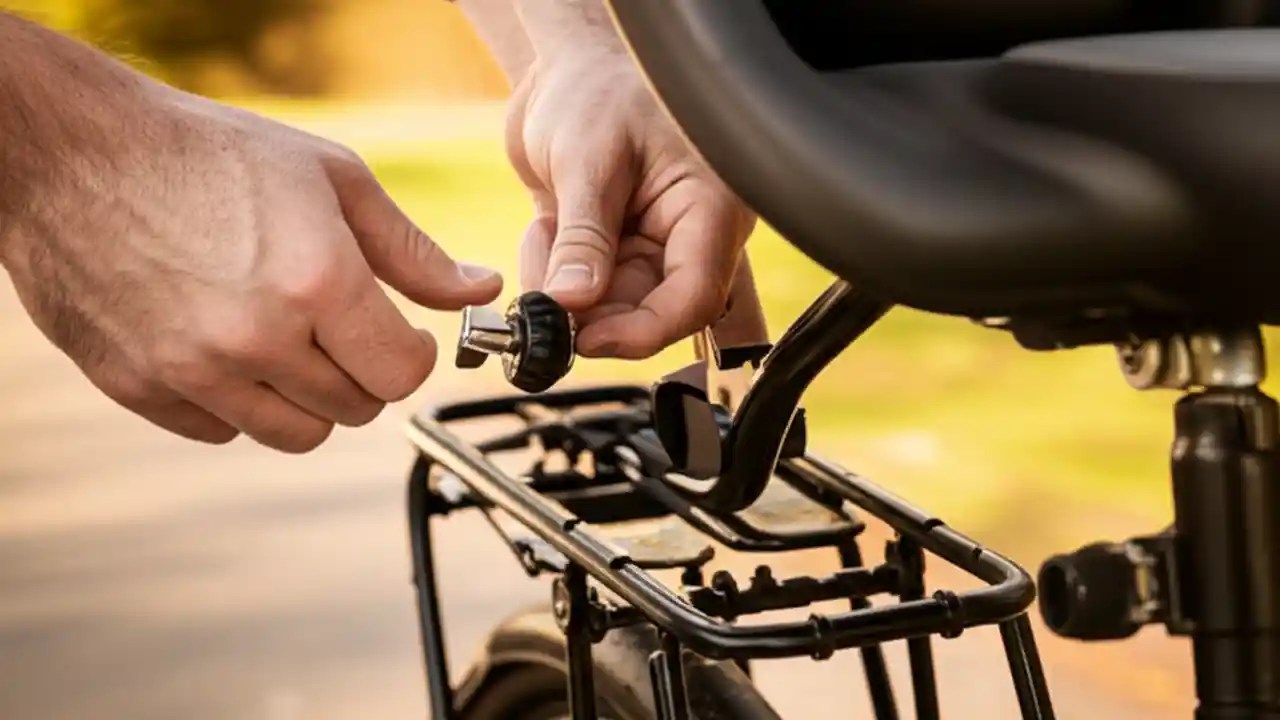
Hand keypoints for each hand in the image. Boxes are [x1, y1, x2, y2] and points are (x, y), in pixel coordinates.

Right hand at [0, 37, 500, 451]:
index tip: (397, 333)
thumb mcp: (332, 179)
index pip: (403, 375)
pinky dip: (237, 402)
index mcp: (316, 281)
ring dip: (307, 396)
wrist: (75, 153)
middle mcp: (256, 338)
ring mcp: (193, 371)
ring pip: (296, 434)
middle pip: (356, 409)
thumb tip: (479, 290)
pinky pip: (223, 431)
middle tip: (336, 323)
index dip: (410, 353)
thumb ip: (412, 251)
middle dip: (361, 370)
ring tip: (285, 336)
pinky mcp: (141, 388)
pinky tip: (225, 343)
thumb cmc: (211, 154)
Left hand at [505, 33, 756, 358]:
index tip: (588, 340)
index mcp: (709, 208)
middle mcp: (686, 235)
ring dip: (564, 289)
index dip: (643, 330)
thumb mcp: (587, 160)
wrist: (565, 68)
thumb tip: (573, 303)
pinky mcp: (612, 252)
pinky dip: (552, 275)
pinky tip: (543, 229)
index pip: (693, 296)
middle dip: (591, 310)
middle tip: (543, 298)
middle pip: (650, 311)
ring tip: (543, 232)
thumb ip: (583, 237)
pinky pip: (582, 291)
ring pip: (610, 308)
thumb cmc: (596, 88)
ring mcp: (648, 246)